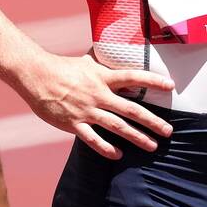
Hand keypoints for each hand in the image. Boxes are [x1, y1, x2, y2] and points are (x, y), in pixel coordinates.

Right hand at [19, 51, 174, 159]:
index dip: (153, 80)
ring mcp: (87, 110)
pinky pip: (93, 139)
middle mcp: (99, 95)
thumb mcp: (85, 62)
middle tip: (168, 131)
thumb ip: (101, 63)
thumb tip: (110, 51)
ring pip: (117, 126)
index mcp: (102, 77)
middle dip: (152, 121)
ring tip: (152, 146)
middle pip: (131, 109)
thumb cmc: (61, 67)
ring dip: (137, 137)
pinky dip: (106, 148)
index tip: (170, 85)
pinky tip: (118, 155)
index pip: (133, 77)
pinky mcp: (74, 123)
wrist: (36, 75)